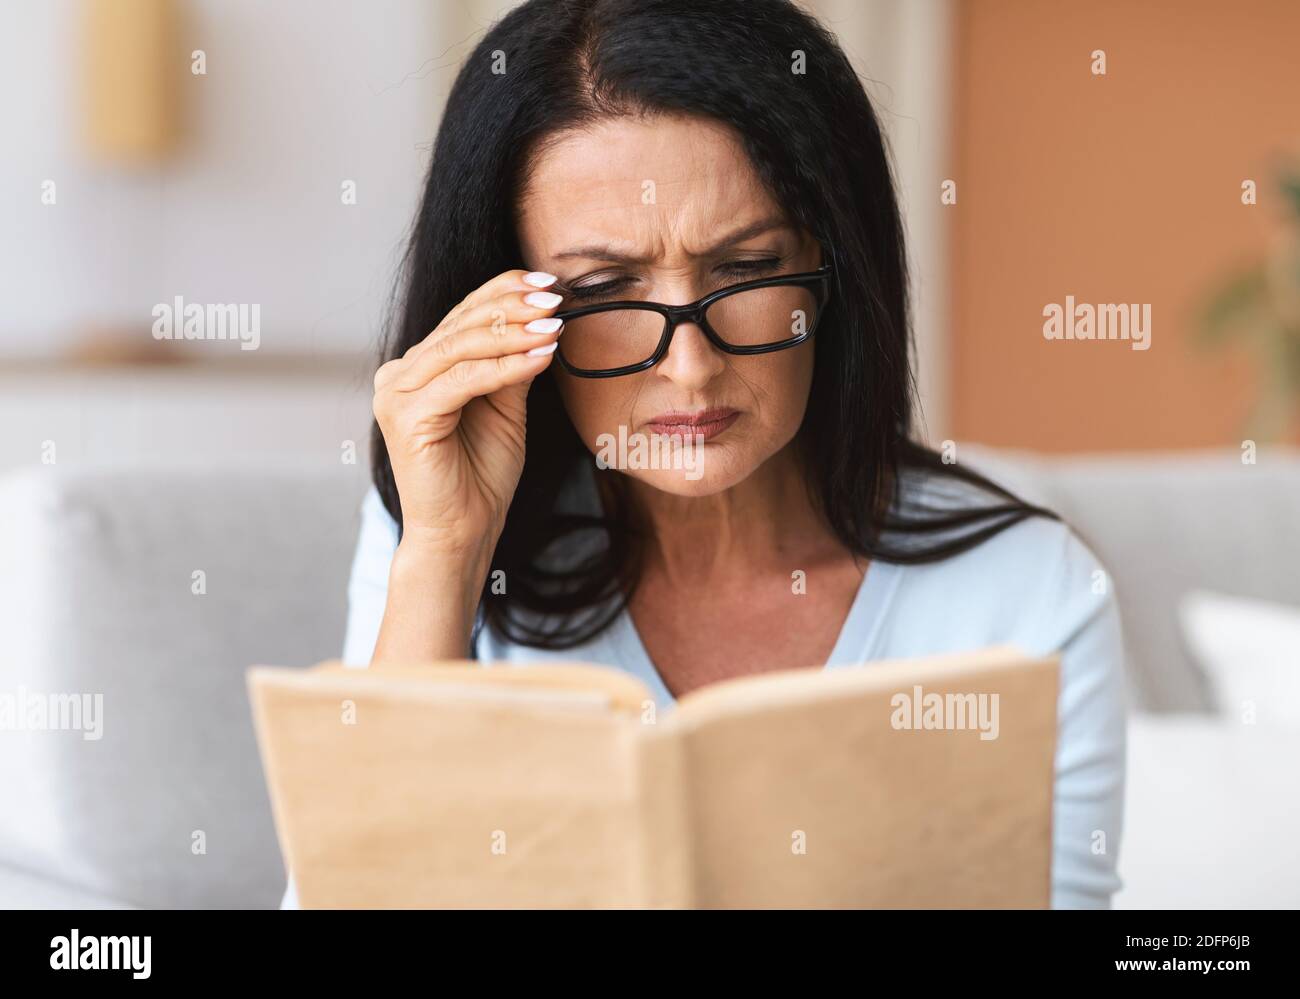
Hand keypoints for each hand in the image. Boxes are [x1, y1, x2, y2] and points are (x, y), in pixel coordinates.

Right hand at [372, 269, 564, 557]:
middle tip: (556, 296)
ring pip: (461, 347)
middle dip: (513, 306)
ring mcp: (396, 394)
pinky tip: (542, 356)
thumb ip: (512, 364)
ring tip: (554, 323)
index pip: (462, 315)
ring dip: (514, 332)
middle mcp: (399, 375)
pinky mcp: (406, 417)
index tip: (550, 283)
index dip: (504, 292)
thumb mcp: (505, 408)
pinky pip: (464, 380)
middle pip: (461, 324)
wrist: (463, 532)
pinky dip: (506, 366)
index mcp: (418, 368)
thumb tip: (543, 319)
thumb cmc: (481, 476)